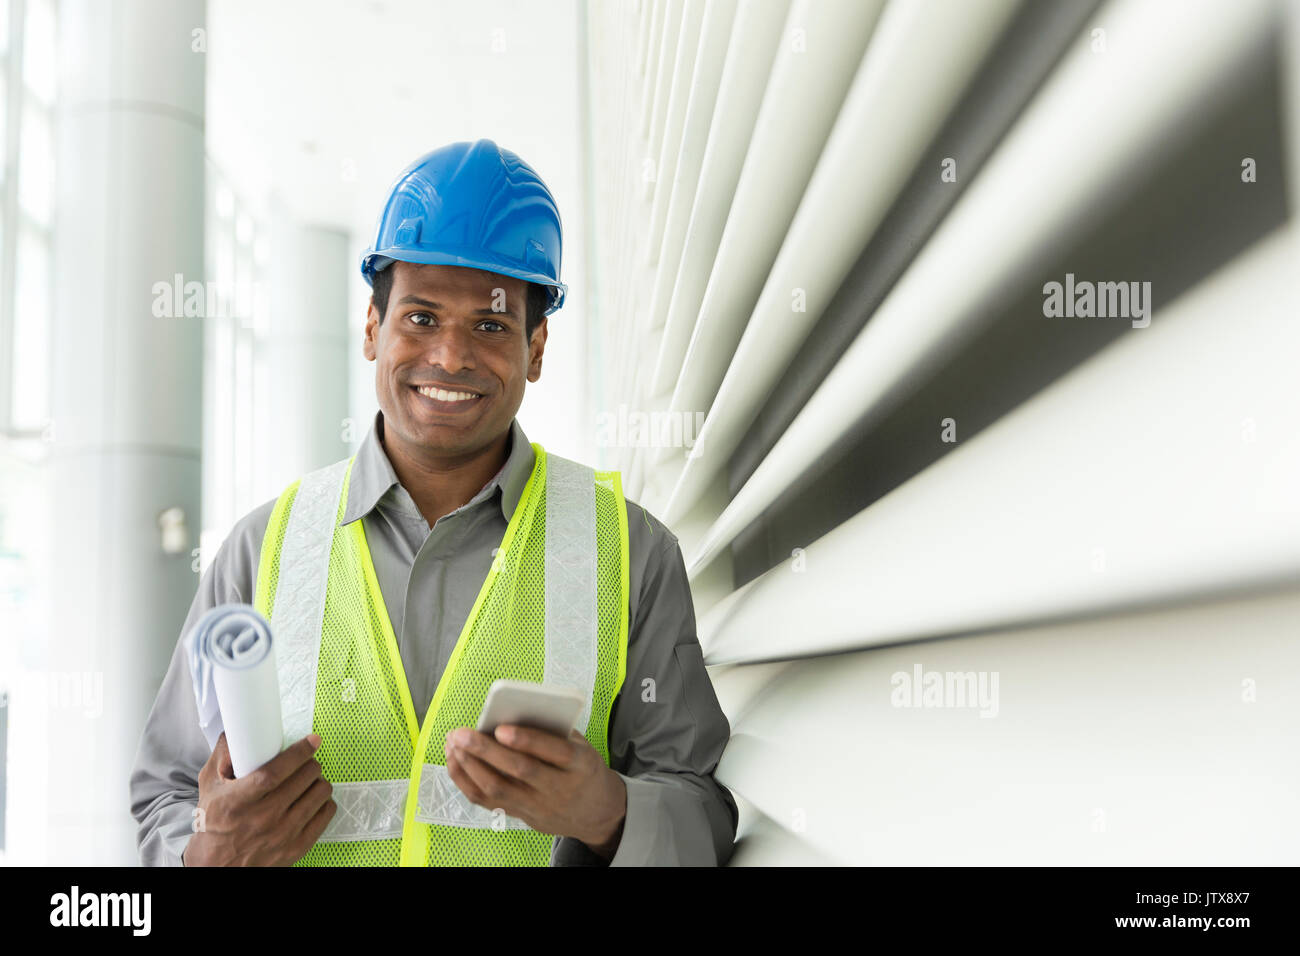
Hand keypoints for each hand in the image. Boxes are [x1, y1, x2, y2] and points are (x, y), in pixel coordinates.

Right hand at [183, 732, 335, 865]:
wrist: (217, 866)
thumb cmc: (214, 825)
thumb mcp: (209, 788)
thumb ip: (221, 756)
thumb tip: (234, 733)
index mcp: (240, 801)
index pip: (276, 772)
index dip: (298, 752)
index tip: (312, 740)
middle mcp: (264, 818)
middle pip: (304, 779)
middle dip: (310, 764)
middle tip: (307, 761)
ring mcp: (283, 835)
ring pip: (319, 794)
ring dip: (318, 781)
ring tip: (310, 780)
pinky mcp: (296, 848)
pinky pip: (325, 815)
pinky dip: (324, 802)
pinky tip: (314, 799)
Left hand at [444, 725, 626, 859]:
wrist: (596, 812)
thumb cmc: (583, 768)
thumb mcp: (582, 746)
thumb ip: (553, 732)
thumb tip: (512, 711)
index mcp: (581, 764)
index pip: (555, 752)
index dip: (527, 740)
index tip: (500, 727)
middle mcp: (559, 789)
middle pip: (519, 771)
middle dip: (486, 751)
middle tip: (461, 733)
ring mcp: (539, 806)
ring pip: (498, 789)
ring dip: (470, 765)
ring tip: (454, 743)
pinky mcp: (522, 816)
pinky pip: (488, 802)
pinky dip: (467, 781)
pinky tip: (456, 761)